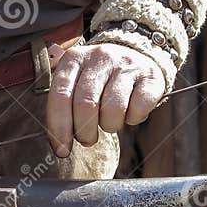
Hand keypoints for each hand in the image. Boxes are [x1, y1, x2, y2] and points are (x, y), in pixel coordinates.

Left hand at [45, 43, 165, 156]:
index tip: (62, 150)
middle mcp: (99, 56)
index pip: (61, 95)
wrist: (136, 58)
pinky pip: (138, 109)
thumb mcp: (76, 83)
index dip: (59, 126)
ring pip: (113, 108)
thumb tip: (57, 143)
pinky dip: (133, 119)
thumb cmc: (99, 81)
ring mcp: (126, 64)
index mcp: (74, 58)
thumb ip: (62, 105)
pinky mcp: (149, 75)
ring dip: (109, 126)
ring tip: (109, 123)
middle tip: (87, 140)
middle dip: (84, 131)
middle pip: (86, 104)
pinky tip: (129, 113)